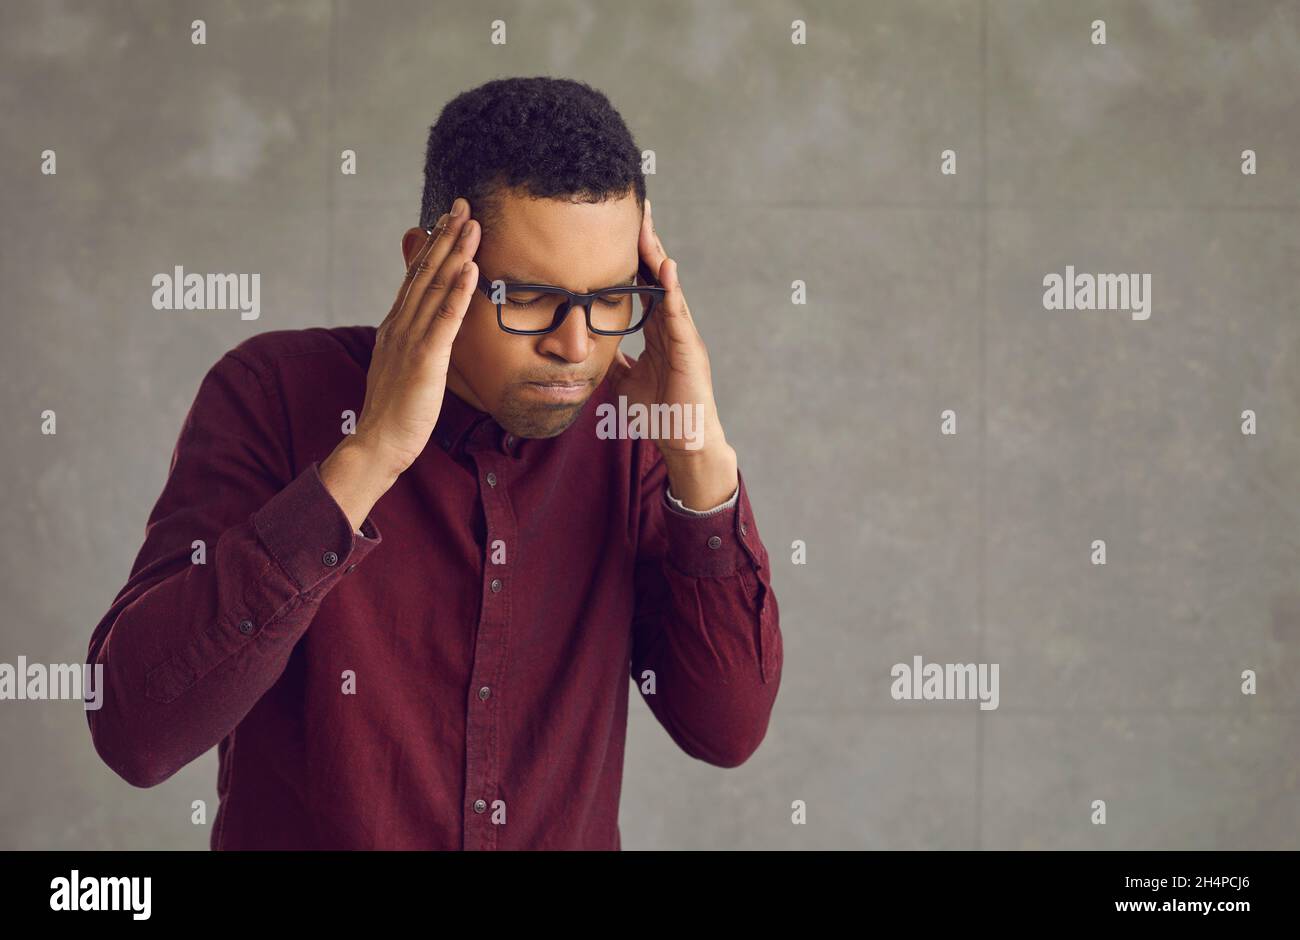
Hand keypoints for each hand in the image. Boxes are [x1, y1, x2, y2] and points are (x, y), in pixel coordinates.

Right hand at [354, 198, 480, 473]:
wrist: (378, 442)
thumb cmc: (396, 410)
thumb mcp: (405, 365)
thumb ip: (415, 340)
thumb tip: (427, 325)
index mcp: (396, 326)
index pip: (416, 277)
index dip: (433, 246)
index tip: (448, 219)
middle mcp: (400, 325)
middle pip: (425, 272)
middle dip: (445, 236)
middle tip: (462, 205)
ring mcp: (410, 340)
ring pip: (435, 287)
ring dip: (455, 253)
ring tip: (471, 224)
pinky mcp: (423, 359)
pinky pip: (445, 320)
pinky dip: (458, 291)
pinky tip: (470, 268)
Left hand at [609, 198, 737, 508]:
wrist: (682, 441)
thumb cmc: (659, 414)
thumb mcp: (624, 381)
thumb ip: (613, 360)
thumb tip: (590, 348)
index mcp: (656, 331)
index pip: (640, 285)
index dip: (629, 256)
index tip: (617, 226)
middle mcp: (671, 326)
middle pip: (655, 276)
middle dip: (644, 242)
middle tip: (636, 206)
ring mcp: (683, 335)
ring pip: (668, 287)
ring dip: (656, 256)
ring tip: (646, 225)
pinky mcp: (690, 349)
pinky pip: (678, 313)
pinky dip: (671, 289)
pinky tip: (664, 267)